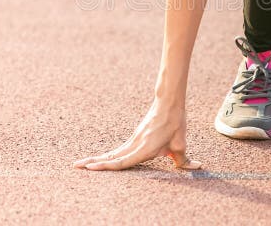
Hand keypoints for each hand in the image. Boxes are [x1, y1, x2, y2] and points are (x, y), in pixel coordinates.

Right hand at [73, 100, 202, 170]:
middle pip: (111, 156)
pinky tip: (100, 159)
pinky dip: (107, 156)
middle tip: (75, 166)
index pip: (122, 161)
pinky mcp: (134, 138)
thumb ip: (184, 159)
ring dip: (96, 158)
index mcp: (144, 148)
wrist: (169, 102)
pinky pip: (118, 150)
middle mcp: (135, 145)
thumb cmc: (174, 122)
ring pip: (112, 153)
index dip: (106, 166)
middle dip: (93, 162)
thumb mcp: (181, 143)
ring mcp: (133, 141)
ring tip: (80, 164)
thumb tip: (195, 166)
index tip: (91, 167)